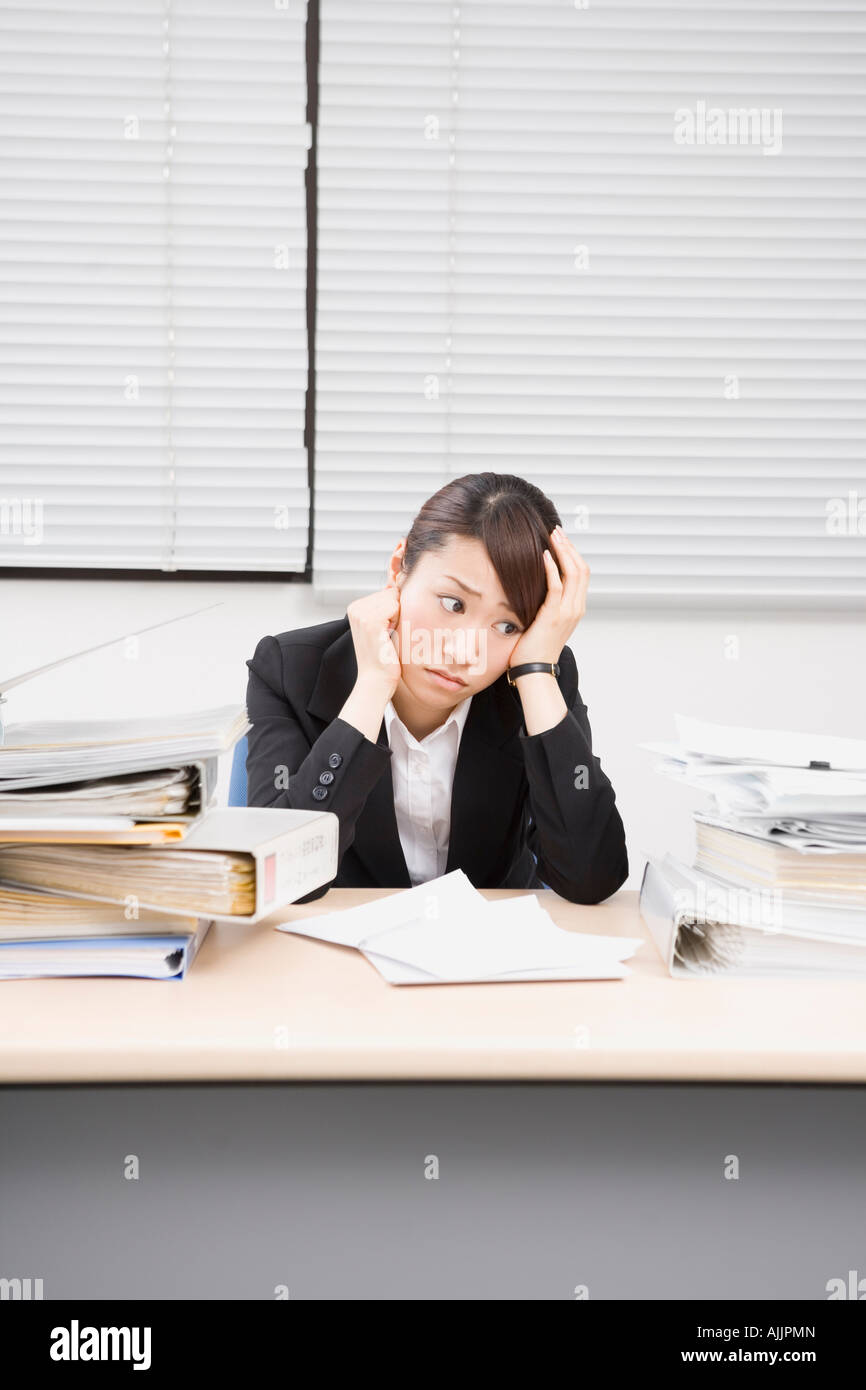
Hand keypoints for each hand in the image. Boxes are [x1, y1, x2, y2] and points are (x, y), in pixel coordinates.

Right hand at [346, 580, 402, 696]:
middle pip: (392, 594)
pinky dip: (396, 622)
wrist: (376, 680)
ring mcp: (361, 613)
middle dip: (396, 614)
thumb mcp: (385, 625)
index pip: (388, 593)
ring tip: (386, 637)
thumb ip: (388, 603)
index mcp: (356, 607)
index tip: (384, 631)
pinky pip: (395, 607)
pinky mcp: (370, 621)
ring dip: (397, 619)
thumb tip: (399, 580)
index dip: (394, 612)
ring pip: (394, 599)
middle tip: (386, 636)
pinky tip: (387, 637)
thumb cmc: (384, 656)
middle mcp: (355, 608)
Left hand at [507, 525, 589, 668]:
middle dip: (569, 546)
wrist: (534, 670)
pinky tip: (545, 555)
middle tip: (557, 530)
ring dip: (563, 552)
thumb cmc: (533, 648)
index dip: (573, 553)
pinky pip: (557, 586)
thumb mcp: (545, 621)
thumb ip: (547, 604)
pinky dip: (553, 568)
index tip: (560, 538)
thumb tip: (535, 587)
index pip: (582, 573)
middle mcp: (576, 608)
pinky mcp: (553, 616)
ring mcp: (567, 612)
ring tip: (553, 536)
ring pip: (573, 573)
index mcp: (576, 608)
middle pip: (582, 569)